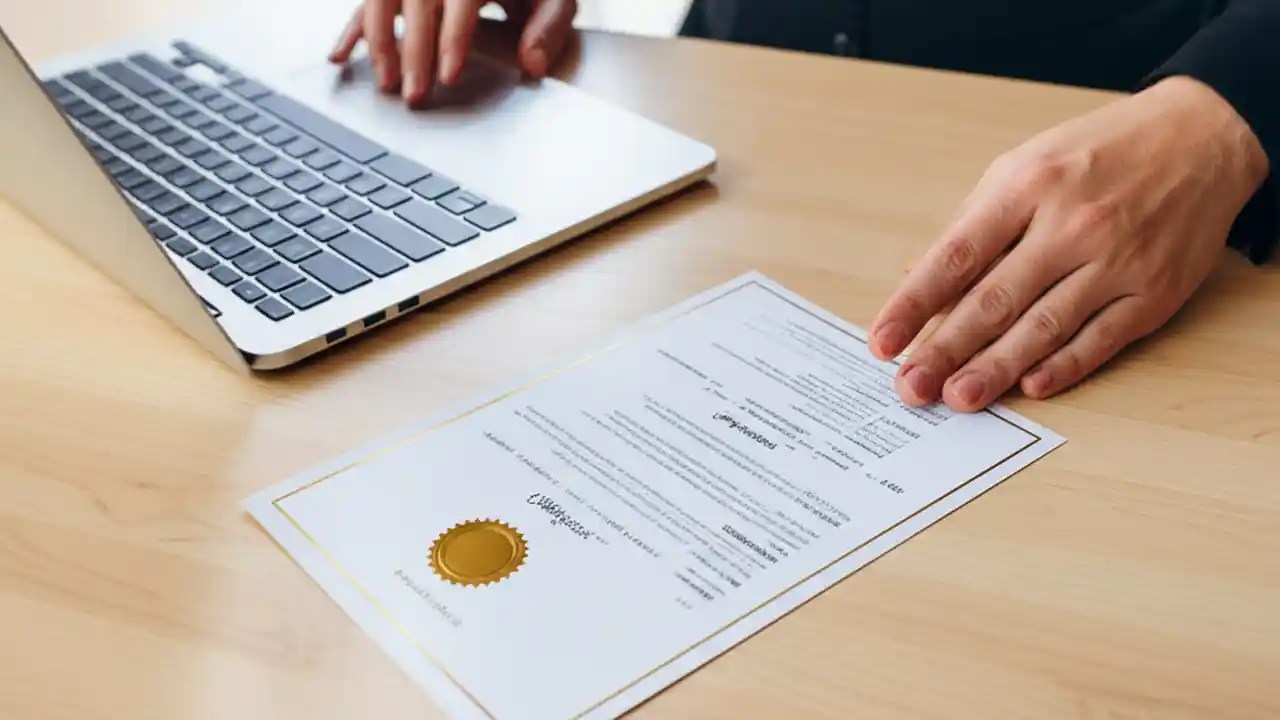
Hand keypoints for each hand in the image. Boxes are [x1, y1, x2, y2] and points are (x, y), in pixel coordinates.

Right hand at [328, 0, 576, 104]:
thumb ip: (548, 28)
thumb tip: (533, 65)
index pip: (460, 0)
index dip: (453, 39)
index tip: (449, 76)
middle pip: (417, 3)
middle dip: (413, 52)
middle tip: (414, 96)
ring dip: (379, 42)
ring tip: (385, 83)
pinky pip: (367, 3)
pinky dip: (352, 30)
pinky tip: (340, 57)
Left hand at [869, 76, 1268, 411]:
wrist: (1203, 136)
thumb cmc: (1099, 154)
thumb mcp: (1024, 166)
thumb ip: (971, 224)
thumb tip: (917, 277)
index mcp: (1026, 187)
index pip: (956, 256)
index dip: (914, 303)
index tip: (883, 340)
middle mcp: (1071, 223)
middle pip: (995, 298)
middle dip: (946, 348)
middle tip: (911, 385)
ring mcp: (1118, 259)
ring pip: (1045, 325)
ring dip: (997, 367)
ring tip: (958, 396)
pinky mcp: (1156, 290)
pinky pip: (1103, 337)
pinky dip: (1066, 365)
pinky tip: (1031, 386)